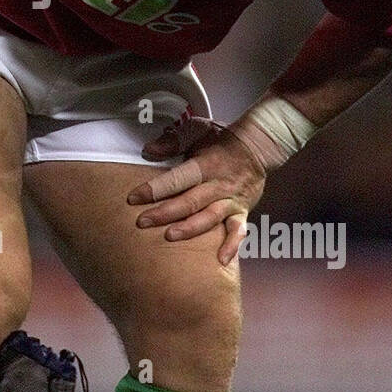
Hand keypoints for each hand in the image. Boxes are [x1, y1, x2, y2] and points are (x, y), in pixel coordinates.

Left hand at [126, 115, 266, 264]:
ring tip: (169, 236)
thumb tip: (148, 150)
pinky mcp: (242, 211)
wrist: (258, 147)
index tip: (134, 198)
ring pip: (209, 218)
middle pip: (190, 201)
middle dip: (165, 213)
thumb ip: (173, 141)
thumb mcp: (197, 130)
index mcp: (205, 164)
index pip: (177, 178)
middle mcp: (218, 185)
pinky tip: (221, 260)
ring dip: (190, 229)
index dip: (155, 188)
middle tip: (142, 222)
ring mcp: (231, 200)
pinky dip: (232, 246)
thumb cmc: (222, 138)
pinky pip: (238, 231)